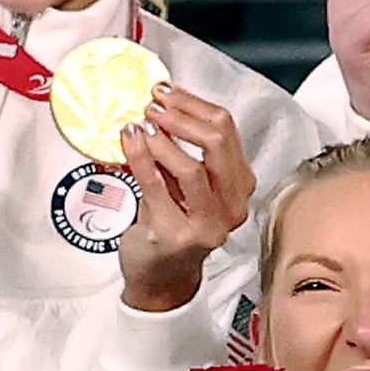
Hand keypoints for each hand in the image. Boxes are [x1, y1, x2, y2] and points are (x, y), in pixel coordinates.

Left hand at [112, 85, 254, 314]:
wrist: (162, 278)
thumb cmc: (172, 227)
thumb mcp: (184, 186)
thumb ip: (182, 153)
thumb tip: (160, 108)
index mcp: (239, 186)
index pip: (228, 132)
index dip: (196, 106)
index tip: (168, 93)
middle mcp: (232, 205)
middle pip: (218, 144)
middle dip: (182, 117)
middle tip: (154, 105)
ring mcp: (208, 224)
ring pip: (192, 168)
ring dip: (163, 139)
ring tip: (141, 125)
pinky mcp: (177, 235)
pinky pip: (157, 187)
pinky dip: (141, 158)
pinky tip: (130, 142)